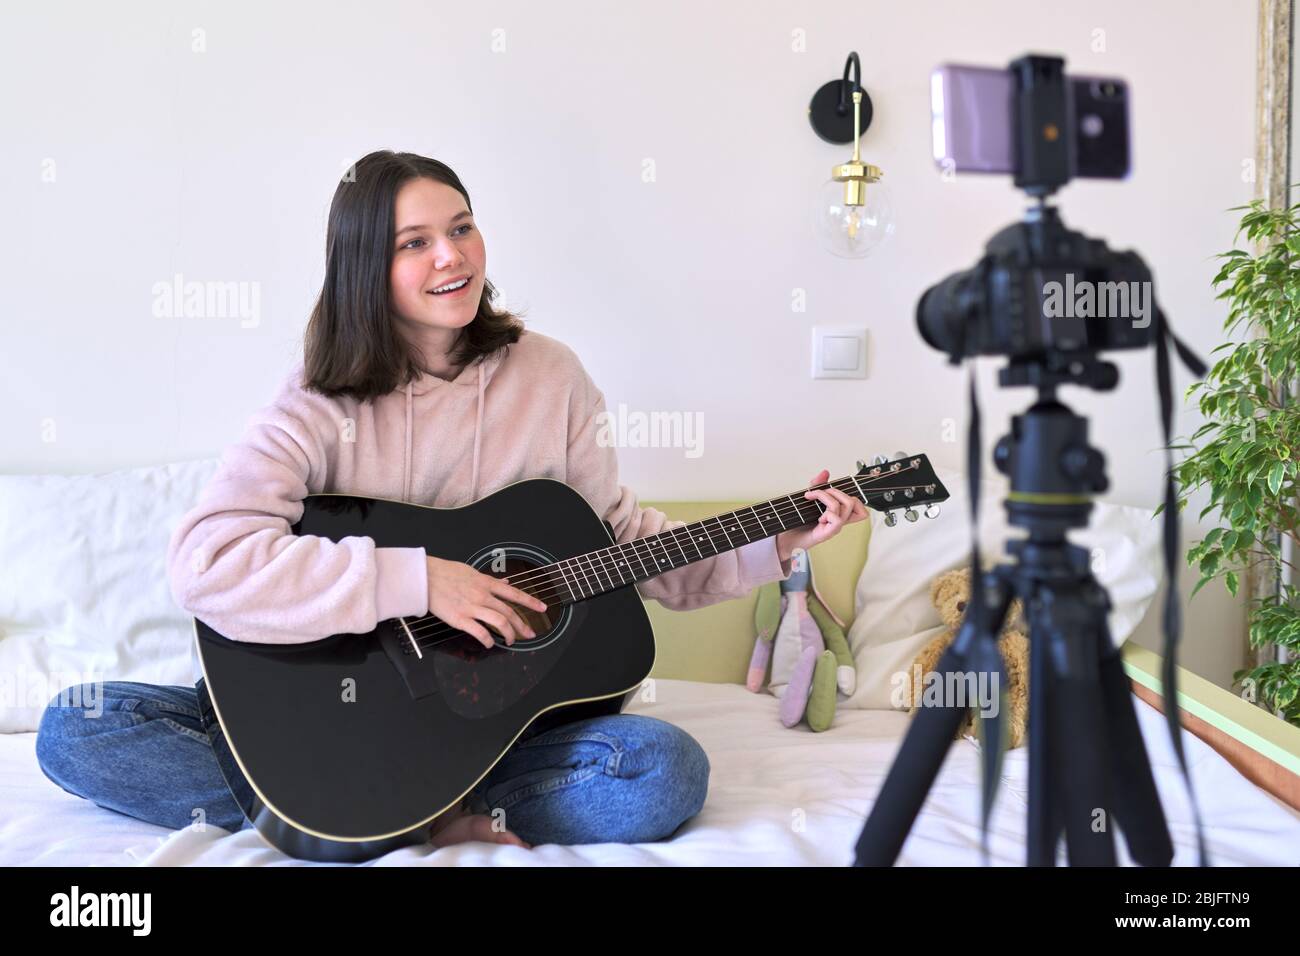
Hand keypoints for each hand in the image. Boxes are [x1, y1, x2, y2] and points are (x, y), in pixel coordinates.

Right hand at [425, 556, 547, 648]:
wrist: (425, 577)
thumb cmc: (446, 573)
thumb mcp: (472, 571)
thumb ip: (490, 580)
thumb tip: (505, 581)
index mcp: (486, 583)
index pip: (514, 593)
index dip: (530, 602)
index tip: (542, 608)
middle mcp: (482, 595)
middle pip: (509, 612)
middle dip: (522, 625)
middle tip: (530, 634)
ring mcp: (472, 607)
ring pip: (499, 622)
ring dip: (509, 634)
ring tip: (512, 641)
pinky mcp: (460, 619)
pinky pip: (480, 632)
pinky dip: (488, 640)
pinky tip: (490, 643)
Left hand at [776, 469, 868, 563]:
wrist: (785, 540)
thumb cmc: (797, 523)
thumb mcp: (808, 499)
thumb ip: (817, 485)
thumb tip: (826, 472)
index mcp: (837, 514)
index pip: (859, 506)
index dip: (854, 495)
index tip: (832, 490)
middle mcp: (839, 521)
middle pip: (855, 502)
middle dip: (835, 490)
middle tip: (818, 493)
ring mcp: (834, 528)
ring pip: (846, 506)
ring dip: (827, 497)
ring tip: (812, 498)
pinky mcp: (827, 534)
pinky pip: (837, 520)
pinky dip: (827, 513)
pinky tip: (817, 517)